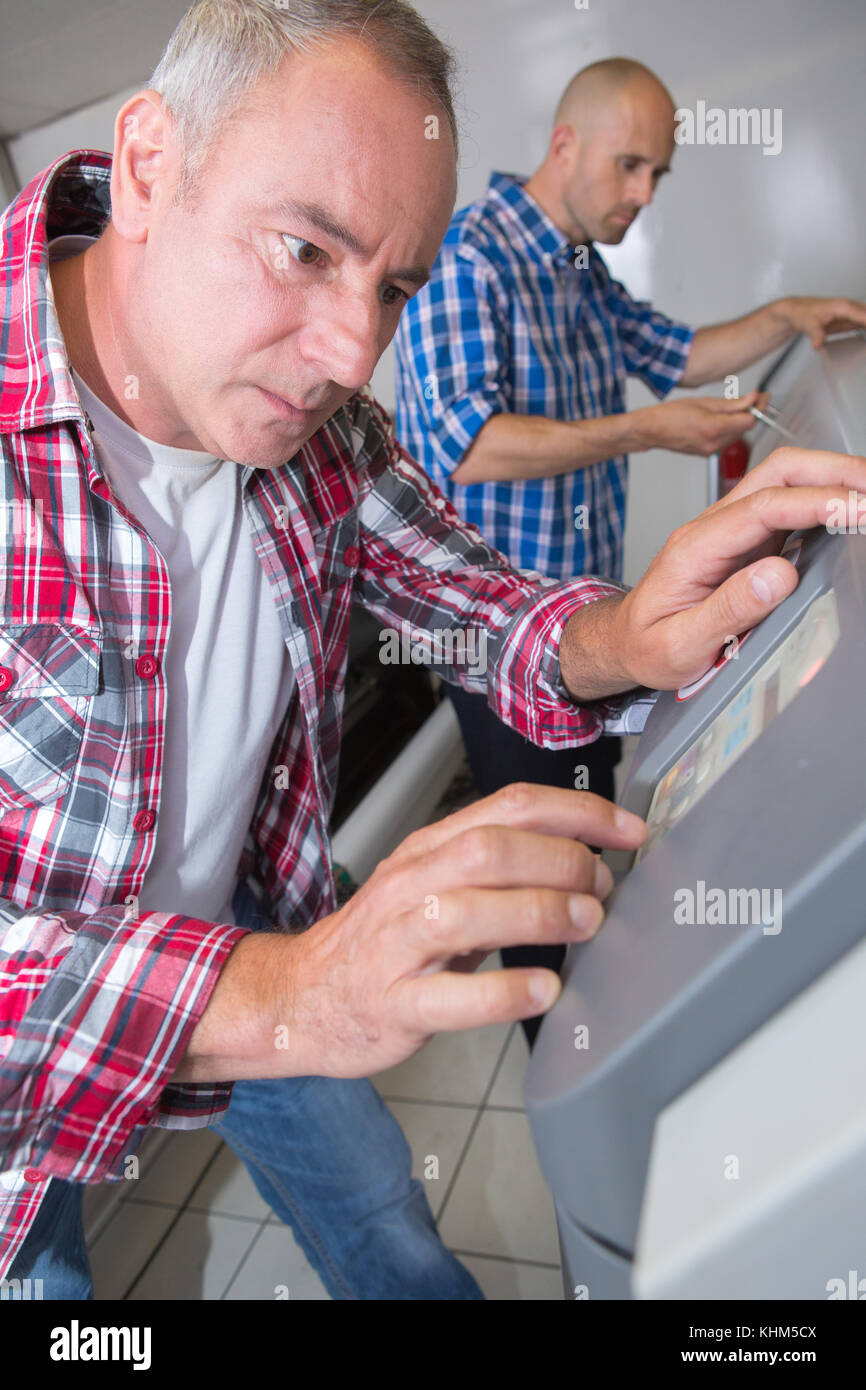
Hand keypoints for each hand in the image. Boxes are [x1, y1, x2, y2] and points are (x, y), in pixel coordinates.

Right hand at [275, 786, 645, 1076]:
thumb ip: (500, 873)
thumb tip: (588, 864)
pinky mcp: (389, 1003)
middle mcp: (410, 885)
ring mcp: (394, 943)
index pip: (509, 807)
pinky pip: (446, 996)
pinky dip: (501, 992)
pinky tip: (543, 992)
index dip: (577, 812)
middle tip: (603, 889)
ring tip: (586, 926)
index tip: (628, 831)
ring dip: (538, 912)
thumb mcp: (435, 888)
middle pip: (489, 849)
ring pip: (465, 911)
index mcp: (429, 849)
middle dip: (561, 860)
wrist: (299, 998)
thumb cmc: (381, 943)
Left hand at [611, 445, 865, 689]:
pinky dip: (823, 501)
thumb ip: (728, 610)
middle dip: (833, 471)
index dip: (816, 503)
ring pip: (784, 481)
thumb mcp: (679, 643)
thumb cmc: (646, 645)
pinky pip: (787, 507)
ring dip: (832, 479)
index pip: (764, 507)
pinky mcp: (745, 542)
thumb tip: (779, 575)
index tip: (858, 509)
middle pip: (777, 472)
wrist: (623, 643)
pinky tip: (849, 513)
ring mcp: (730, 530)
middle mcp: (712, 527)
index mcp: (695, 546)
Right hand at [641, 390, 768, 456]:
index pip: (749, 421)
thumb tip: (752, 400)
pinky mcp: (707, 453)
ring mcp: (710, 450)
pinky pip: (725, 440)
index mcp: (713, 428)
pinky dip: (728, 429)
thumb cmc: (670, 414)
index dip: (758, 408)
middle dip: (750, 413)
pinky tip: (720, 420)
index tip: (763, 397)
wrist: (652, 431)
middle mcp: (714, 443)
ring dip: (739, 421)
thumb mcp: (704, 402)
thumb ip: (732, 403)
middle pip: (744, 428)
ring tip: (733, 407)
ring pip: (736, 435)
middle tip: (753, 398)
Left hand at [780, 295, 865, 347]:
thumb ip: (816, 334)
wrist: (796, 312)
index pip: (862, 314)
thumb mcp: (808, 325)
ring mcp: (851, 313)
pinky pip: (865, 323)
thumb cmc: (803, 313)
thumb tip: (818, 344)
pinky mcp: (850, 320)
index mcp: (842, 306)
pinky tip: (865, 336)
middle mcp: (849, 307)